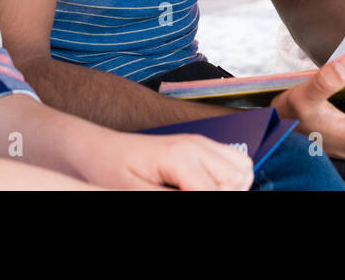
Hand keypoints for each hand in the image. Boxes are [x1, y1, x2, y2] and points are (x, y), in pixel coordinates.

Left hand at [77, 131, 253, 190]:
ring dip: (231, 187)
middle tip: (189, 196)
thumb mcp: (136, 193)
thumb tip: (204, 197)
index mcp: (180, 156)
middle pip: (236, 180)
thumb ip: (175, 200)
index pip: (217, 192)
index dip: (208, 202)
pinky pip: (235, 163)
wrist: (101, 150)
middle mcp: (196, 144)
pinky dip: (231, 179)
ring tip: (200, 193)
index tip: (180, 197)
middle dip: (222, 194)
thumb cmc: (112, 171)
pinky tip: (206, 188)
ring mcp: (201, 142)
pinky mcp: (202, 146)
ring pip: (242, 169)